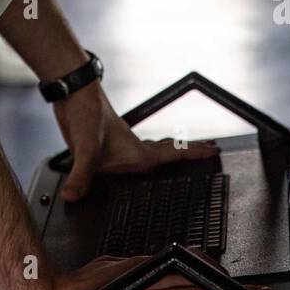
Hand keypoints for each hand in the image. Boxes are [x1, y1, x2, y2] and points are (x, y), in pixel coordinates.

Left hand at [54, 84, 217, 202]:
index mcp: (138, 154)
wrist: (73, 93)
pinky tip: (129, 168)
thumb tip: (72, 196)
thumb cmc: (86, 113)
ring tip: (180, 159)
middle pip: (169, 152)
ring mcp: (120, 148)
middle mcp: (133, 151)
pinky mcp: (106, 147)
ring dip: (167, 155)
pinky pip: (131, 157)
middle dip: (190, 153)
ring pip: (151, 154)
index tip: (217, 151)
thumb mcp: (85, 148)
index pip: (175, 154)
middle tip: (210, 151)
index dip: (196, 154)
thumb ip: (81, 175)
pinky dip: (139, 161)